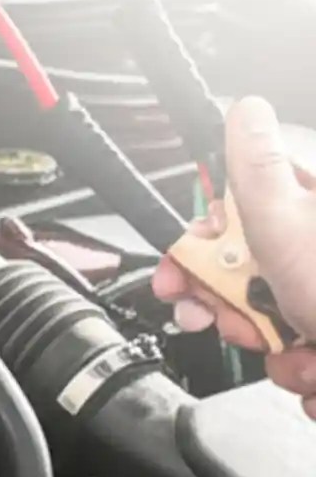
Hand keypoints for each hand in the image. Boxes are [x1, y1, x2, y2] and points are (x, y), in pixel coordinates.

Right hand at [153, 96, 315, 417]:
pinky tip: (315, 362)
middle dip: (225, 305)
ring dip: (268, 345)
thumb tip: (245, 109)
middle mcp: (312, 247)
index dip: (194, 247)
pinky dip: (298, 367)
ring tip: (295, 349)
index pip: (232, 214)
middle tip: (220, 319)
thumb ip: (255, 168)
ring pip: (263, 318)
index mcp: (306, 208)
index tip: (176, 273)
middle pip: (240, 270)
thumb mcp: (287, 222)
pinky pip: (291, 351)